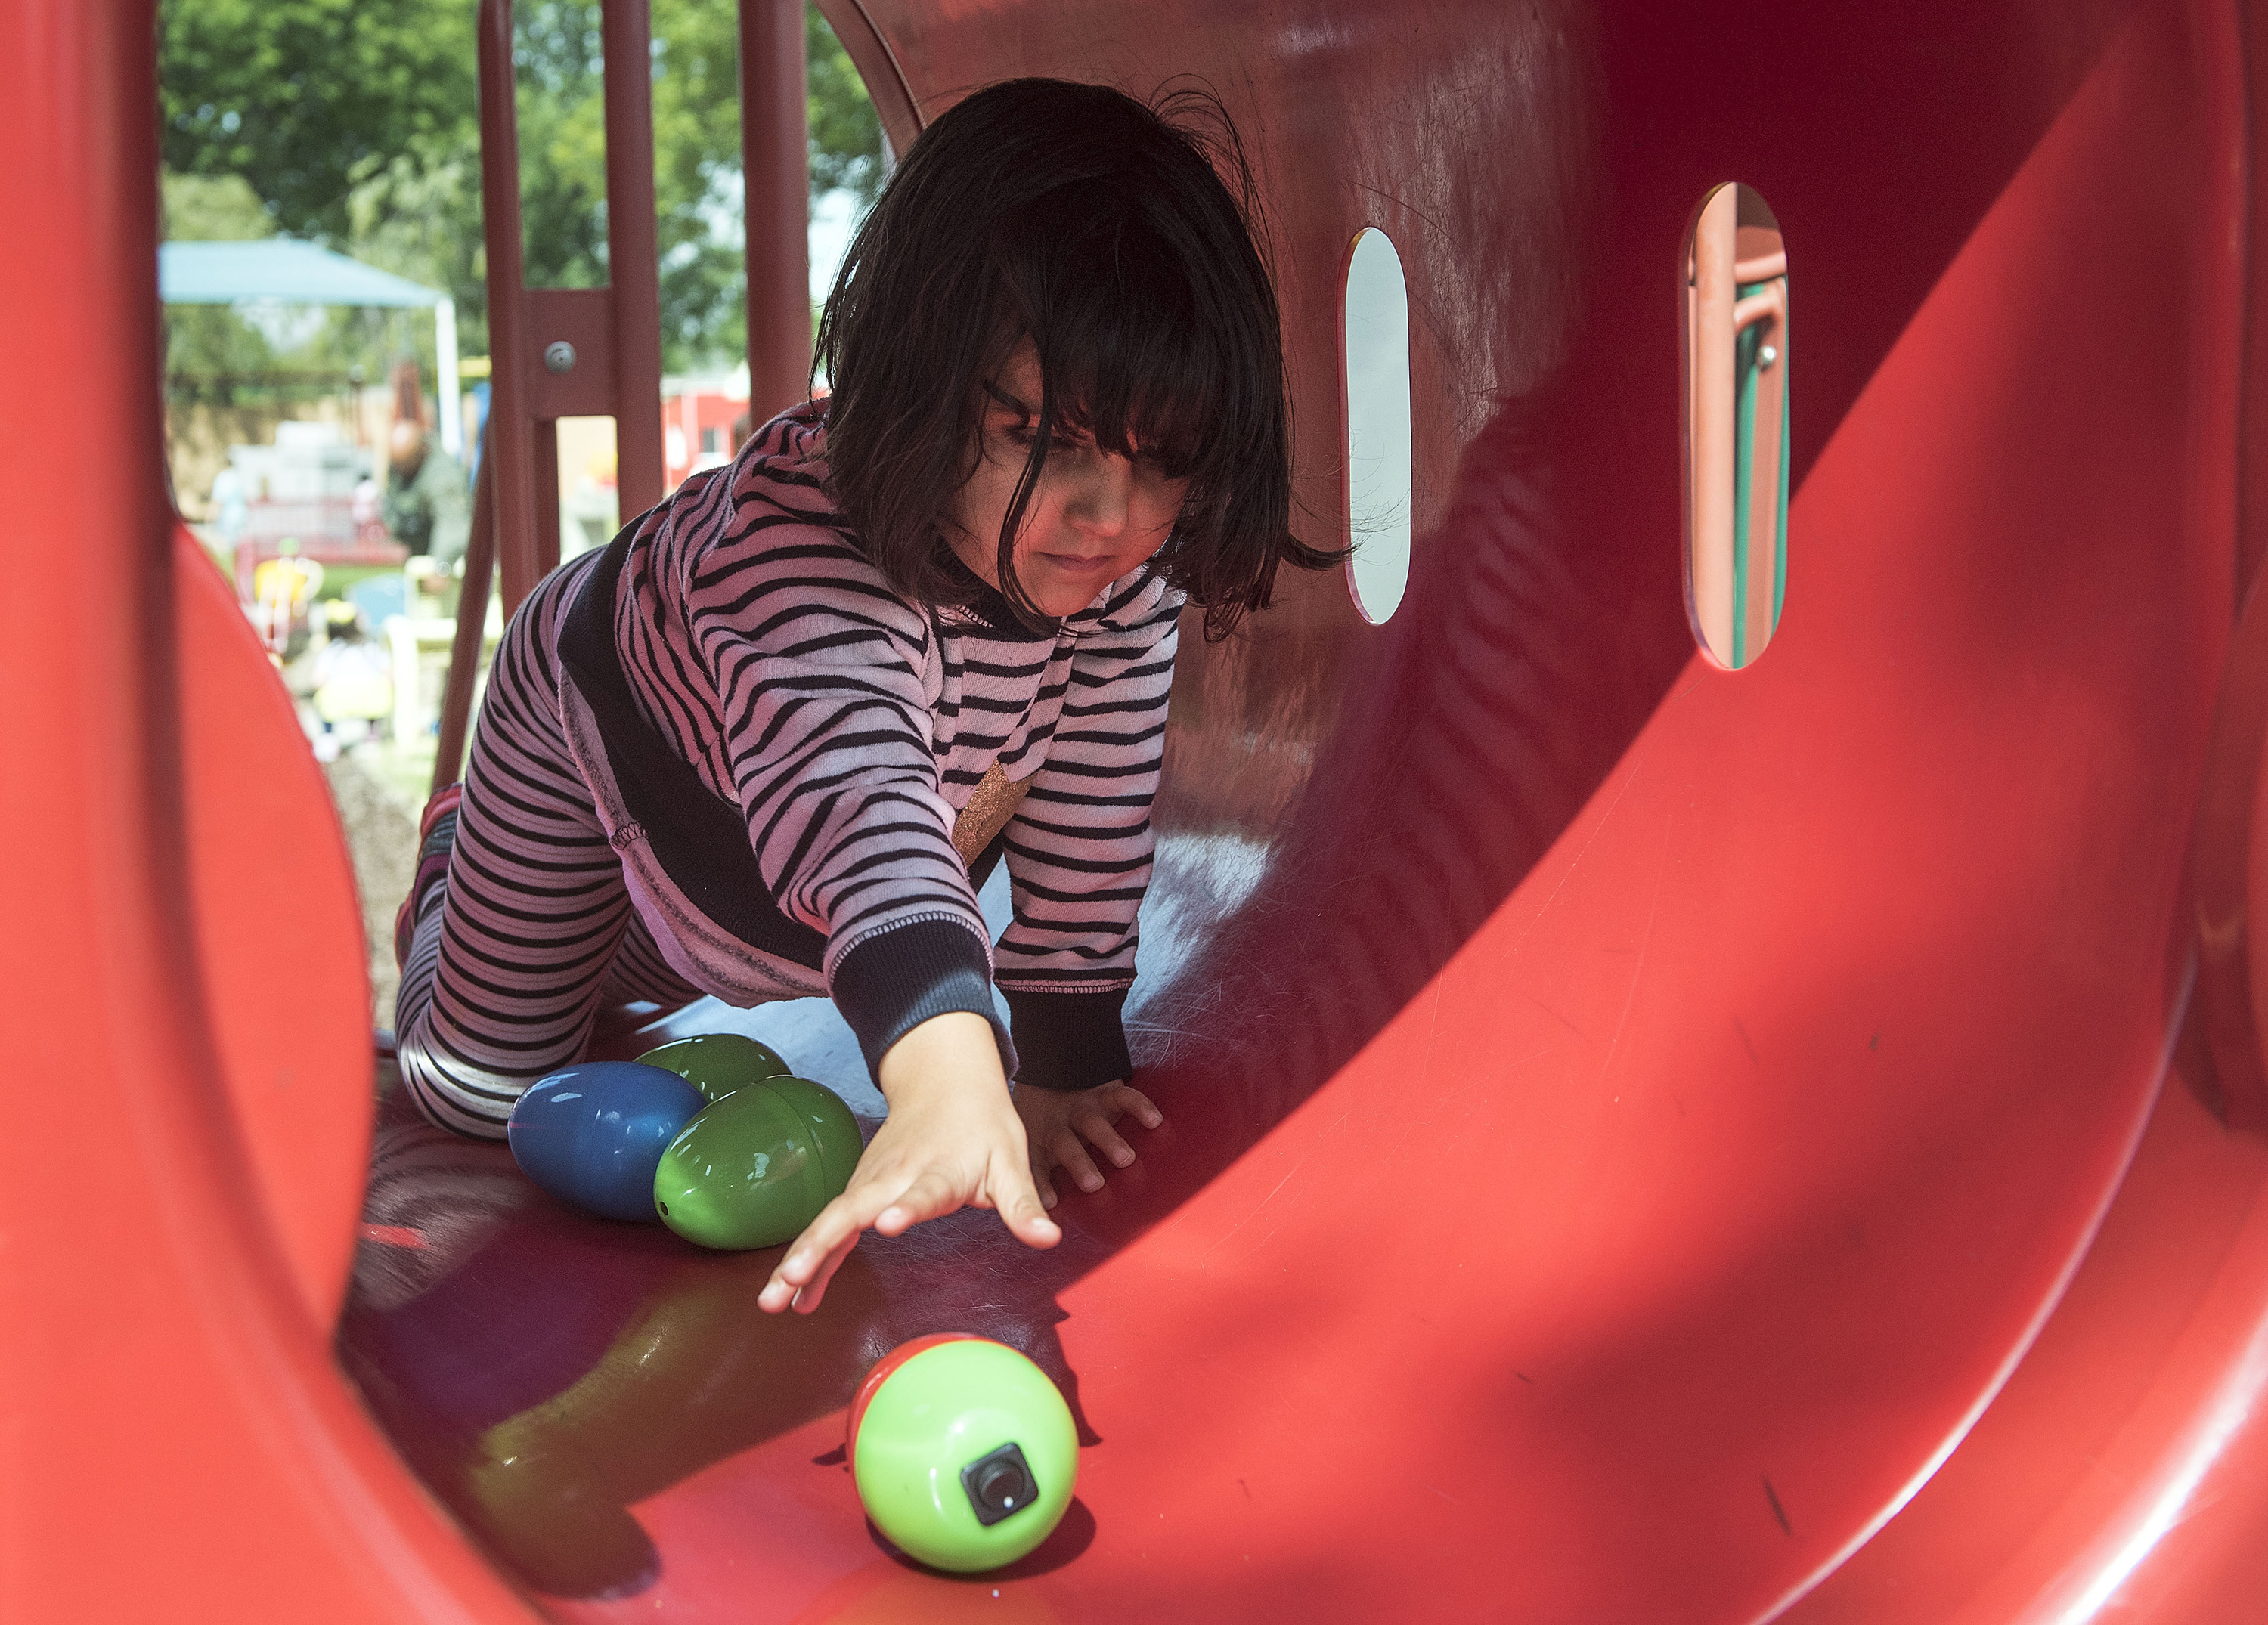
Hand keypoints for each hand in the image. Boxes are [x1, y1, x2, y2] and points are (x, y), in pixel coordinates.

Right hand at [757, 1012, 1057, 1313]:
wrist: (944, 1080)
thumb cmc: (982, 1124)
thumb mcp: (1011, 1161)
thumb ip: (1024, 1204)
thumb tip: (1049, 1239)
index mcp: (938, 1170)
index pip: (922, 1192)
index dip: (907, 1209)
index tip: (887, 1226)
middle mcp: (893, 1176)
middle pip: (849, 1212)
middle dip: (817, 1247)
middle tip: (791, 1282)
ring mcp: (869, 1182)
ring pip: (828, 1221)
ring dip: (799, 1258)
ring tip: (773, 1302)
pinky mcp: (859, 1190)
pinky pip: (830, 1227)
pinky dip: (810, 1258)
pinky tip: (794, 1295)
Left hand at [1014, 1079, 1163, 1209]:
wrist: (1052, 1071)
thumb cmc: (1045, 1123)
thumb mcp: (1034, 1147)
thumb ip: (1040, 1178)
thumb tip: (1043, 1217)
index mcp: (1038, 1142)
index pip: (1035, 1165)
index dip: (1042, 1183)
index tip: (1051, 1202)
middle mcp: (1058, 1125)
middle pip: (1065, 1144)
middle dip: (1079, 1163)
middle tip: (1094, 1184)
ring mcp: (1081, 1108)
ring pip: (1092, 1123)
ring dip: (1108, 1141)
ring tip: (1124, 1158)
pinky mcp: (1103, 1093)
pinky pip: (1121, 1096)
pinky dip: (1138, 1106)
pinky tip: (1153, 1120)